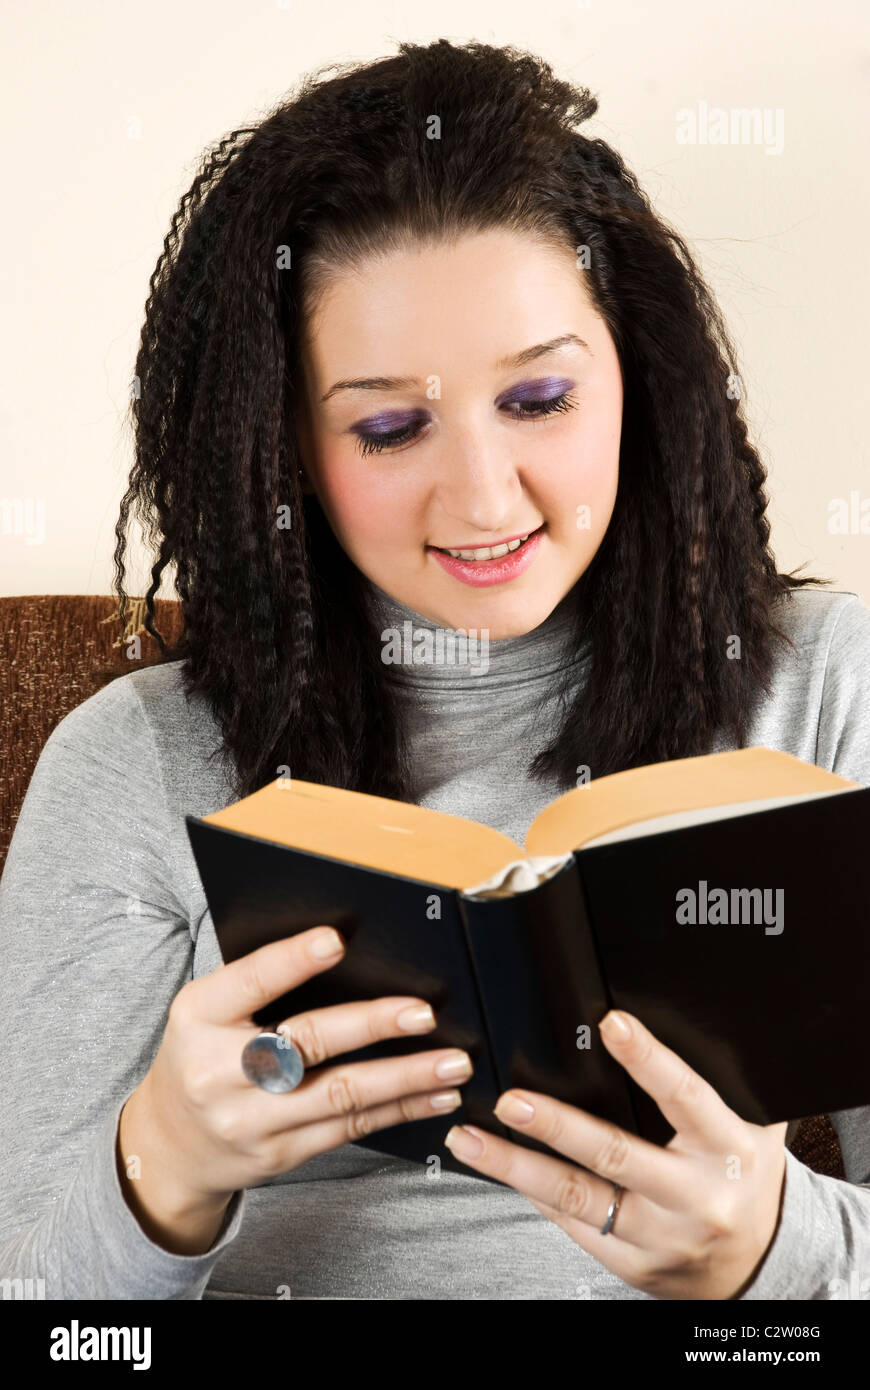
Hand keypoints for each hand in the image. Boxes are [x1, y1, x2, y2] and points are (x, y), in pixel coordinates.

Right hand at [119, 926, 471, 1252]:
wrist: (169, 1144)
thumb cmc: (202, 1054)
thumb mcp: (207, 1011)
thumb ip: (260, 984)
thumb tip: (347, 948)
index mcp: (199, 1017)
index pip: (249, 982)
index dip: (292, 961)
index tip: (336, 940)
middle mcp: (219, 1072)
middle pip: (305, 1043)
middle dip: (372, 1026)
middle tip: (424, 1012)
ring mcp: (250, 1121)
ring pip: (339, 1095)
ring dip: (404, 1078)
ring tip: (452, 1063)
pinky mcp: (280, 1154)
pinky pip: (349, 1129)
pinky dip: (399, 1110)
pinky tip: (435, 1096)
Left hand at [443, 1010, 786, 1298]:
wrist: (762, 1264)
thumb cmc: (745, 1176)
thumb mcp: (751, 1125)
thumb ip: (721, 1080)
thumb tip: (684, 1012)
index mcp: (727, 1148)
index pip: (684, 1096)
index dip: (647, 1059)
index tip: (610, 1024)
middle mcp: (695, 1196)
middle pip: (616, 1155)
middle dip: (557, 1126)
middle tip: (510, 1099)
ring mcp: (661, 1236)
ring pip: (579, 1197)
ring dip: (517, 1166)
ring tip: (470, 1138)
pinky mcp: (634, 1264)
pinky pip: (575, 1225)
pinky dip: (534, 1194)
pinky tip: (501, 1169)